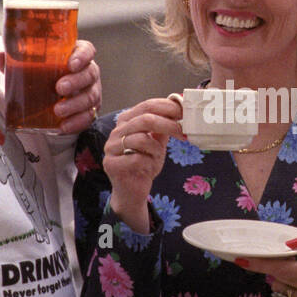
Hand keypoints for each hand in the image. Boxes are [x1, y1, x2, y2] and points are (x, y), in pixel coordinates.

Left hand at [0, 41, 101, 133]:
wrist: (53, 100)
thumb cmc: (45, 77)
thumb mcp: (32, 68)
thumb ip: (18, 62)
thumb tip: (0, 57)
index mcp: (76, 57)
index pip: (87, 50)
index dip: (82, 56)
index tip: (71, 63)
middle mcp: (88, 73)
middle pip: (90, 73)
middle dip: (76, 81)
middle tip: (59, 88)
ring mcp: (91, 92)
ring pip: (90, 96)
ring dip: (75, 104)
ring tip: (58, 110)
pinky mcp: (90, 111)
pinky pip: (88, 117)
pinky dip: (76, 122)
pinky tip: (64, 126)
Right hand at [104, 96, 185, 232]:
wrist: (132, 191)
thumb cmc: (144, 165)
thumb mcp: (158, 143)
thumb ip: (164, 127)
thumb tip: (180, 111)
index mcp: (127, 121)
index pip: (147, 105)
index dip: (167, 107)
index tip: (185, 112)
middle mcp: (117, 131)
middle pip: (145, 119)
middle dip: (168, 125)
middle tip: (183, 133)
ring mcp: (111, 147)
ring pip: (141, 139)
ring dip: (156, 149)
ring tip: (157, 156)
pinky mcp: (111, 164)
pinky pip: (137, 159)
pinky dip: (148, 163)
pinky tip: (147, 168)